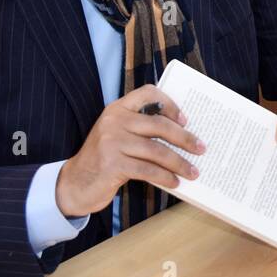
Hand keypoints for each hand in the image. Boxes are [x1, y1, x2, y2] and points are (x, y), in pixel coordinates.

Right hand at [56, 85, 204, 218]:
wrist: (75, 183)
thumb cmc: (104, 159)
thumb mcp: (117, 136)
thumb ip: (140, 129)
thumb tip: (182, 134)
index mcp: (117, 109)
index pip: (148, 93)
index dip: (170, 104)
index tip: (185, 120)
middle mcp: (114, 121)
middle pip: (159, 125)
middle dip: (184, 138)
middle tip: (201, 148)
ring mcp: (112, 142)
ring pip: (156, 150)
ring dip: (179, 162)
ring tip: (193, 172)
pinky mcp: (112, 164)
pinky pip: (147, 169)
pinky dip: (165, 177)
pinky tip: (175, 182)